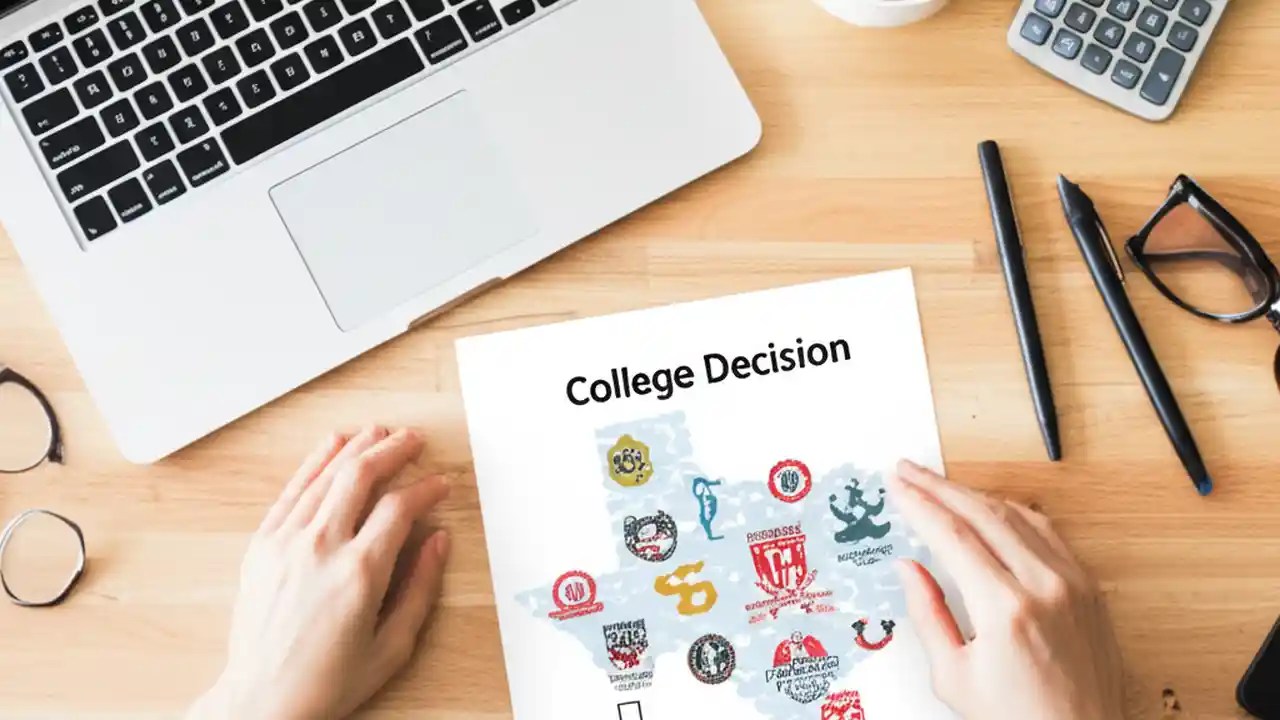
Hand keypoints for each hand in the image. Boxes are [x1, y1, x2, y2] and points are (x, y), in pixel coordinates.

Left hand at [189, 427, 451, 719]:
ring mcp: (285, 543)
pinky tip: (331, 447)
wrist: (261, 700)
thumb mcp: (392, 646)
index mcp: (359, 573)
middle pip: (361, 475)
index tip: (439, 485)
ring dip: (356, 448)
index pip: (400, 507)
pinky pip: (291, 492)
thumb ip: (420, 588)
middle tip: (412, 441)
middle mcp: (320, 549)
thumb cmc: (325, 682)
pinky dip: (313, 463)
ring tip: (378, 433)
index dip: (425, 488)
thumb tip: (438, 542)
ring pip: (325, 475)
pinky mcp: (261, 546)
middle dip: (392, 450)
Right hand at [891, 460, 1124, 719]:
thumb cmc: (1021, 719)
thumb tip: (910, 569)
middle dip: (939, 487)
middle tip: (909, 471)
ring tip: (942, 484)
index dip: (918, 505)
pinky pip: (1047, 532)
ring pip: (1016, 515)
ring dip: (974, 494)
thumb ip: (929, 615)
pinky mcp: (1089, 587)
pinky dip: (1013, 512)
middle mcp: (1044, 586)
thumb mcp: (954, 677)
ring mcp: (1072, 583)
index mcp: (1006, 609)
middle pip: (981, 513)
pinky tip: (991, 507)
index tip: (897, 486)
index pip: (951, 536)